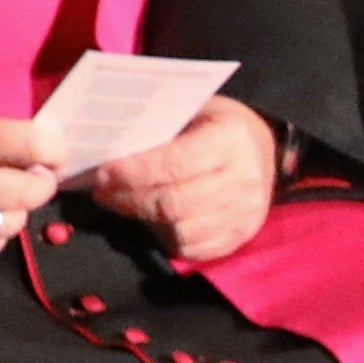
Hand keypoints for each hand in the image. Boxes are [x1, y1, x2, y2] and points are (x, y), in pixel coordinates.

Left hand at [88, 97, 284, 258]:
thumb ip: (159, 130)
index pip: (175, 163)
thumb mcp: (193, 111)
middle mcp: (244, 180)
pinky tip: (151, 220)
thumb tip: (107, 149)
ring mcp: (246, 214)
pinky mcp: (240, 237)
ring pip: (182, 231)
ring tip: (122, 203)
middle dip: (129, 199)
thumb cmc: (215, 126)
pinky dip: (166, 238)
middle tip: (101, 191)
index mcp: (231, 140)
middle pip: (175, 203)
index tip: (101, 172)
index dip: (134, 171)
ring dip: (143, 219)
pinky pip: (193, 250)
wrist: (262, 149)